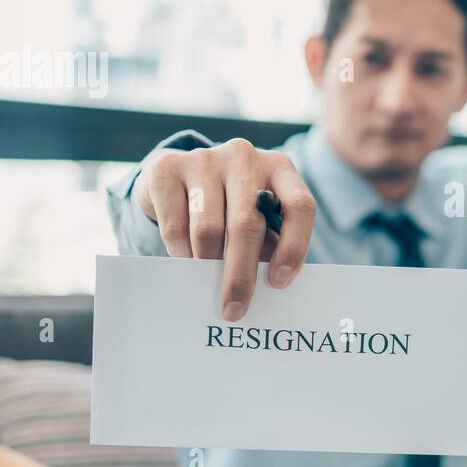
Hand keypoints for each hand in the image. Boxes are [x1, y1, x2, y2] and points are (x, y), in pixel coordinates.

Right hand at [132, 138, 316, 319]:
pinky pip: (175, 224)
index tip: (280, 282)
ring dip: (207, 265)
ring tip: (207, 284)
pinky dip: (181, 252)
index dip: (293, 246)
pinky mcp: (168, 168)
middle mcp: (245, 157)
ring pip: (208, 228)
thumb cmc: (231, 204)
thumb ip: (267, 243)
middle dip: (240, 274)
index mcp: (280, 168)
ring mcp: (205, 158)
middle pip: (247, 224)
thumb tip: (265, 286)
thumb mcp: (259, 216)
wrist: (179, 171)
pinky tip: (186, 261)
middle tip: (235, 309)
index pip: (299, 206)